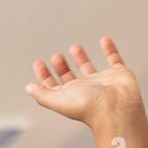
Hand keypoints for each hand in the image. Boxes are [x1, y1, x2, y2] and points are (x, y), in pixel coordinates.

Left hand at [26, 37, 142, 131]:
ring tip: (74, 47)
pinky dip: (110, 49)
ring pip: (89, 68)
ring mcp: (102, 82)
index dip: (44, 76)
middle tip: (56, 56)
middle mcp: (84, 90)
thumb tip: (28, 88)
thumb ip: (42, 94)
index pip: (53, 86)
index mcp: (69, 97)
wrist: (117, 108)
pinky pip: (114, 59)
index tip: (38, 63)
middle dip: (61, 67)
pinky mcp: (118, 74)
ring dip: (81, 58)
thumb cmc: (88, 107)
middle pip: (69, 77)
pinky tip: (104, 40)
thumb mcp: (58, 100)